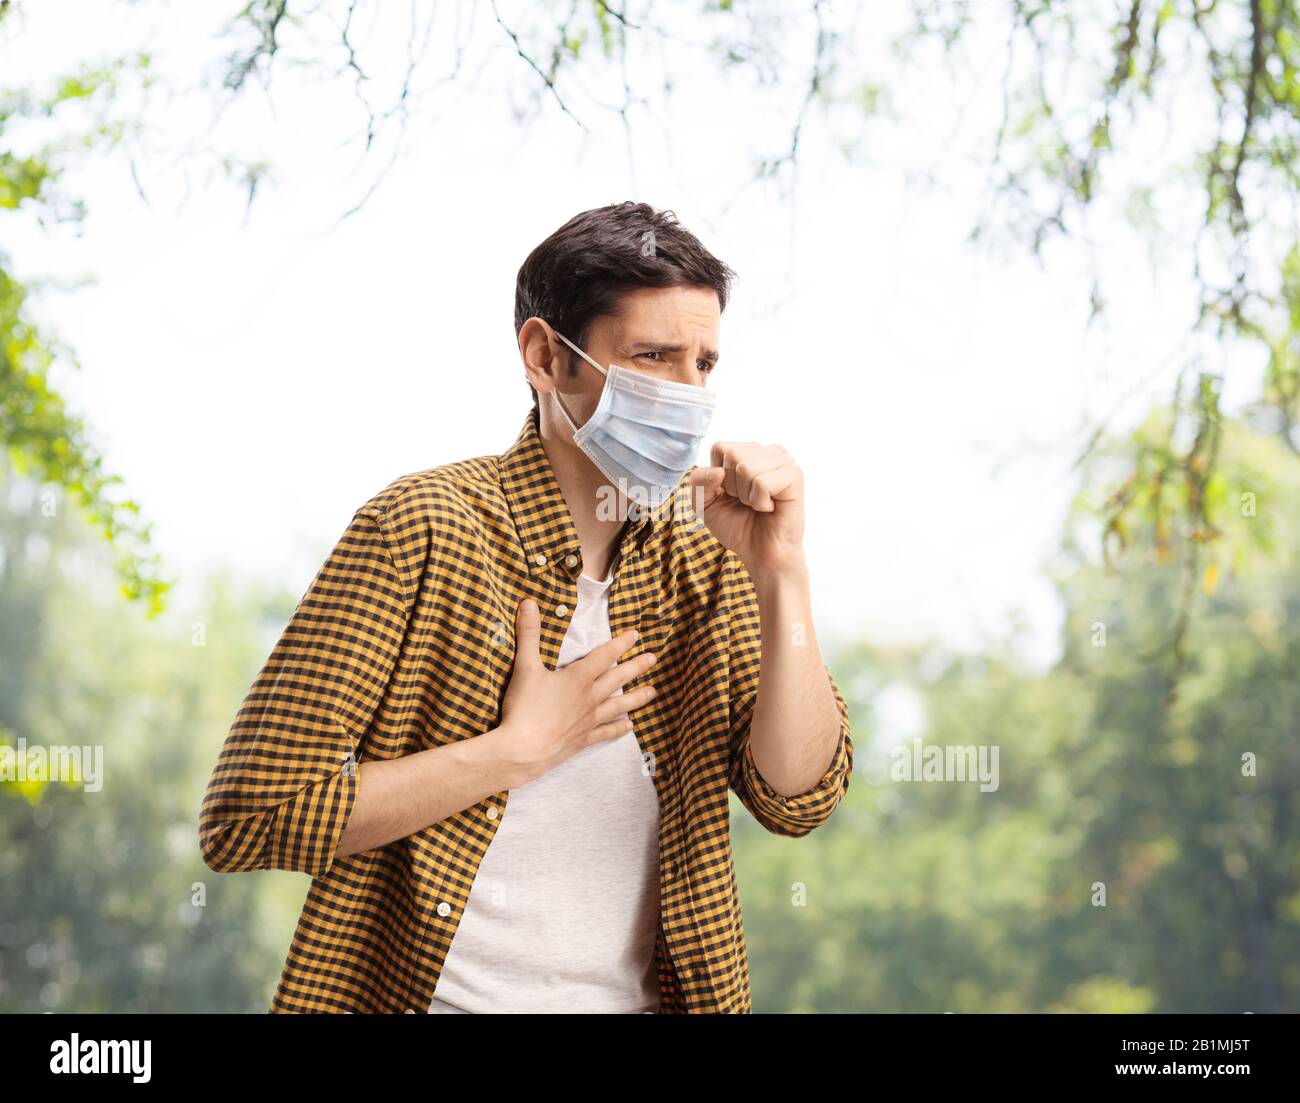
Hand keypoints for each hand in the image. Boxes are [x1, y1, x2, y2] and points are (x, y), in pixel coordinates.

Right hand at [496, 597, 657, 784]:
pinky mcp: (582, 740)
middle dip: (636, 666)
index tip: (636, 634)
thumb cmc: (523, 708)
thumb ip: (529, 634)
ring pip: (618, 706)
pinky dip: (618, 729)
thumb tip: (528, 602)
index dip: (620, 643)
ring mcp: (588, 721)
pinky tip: (630, 726)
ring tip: (653, 692)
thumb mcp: (525, 667)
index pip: (604, 655)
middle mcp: (588, 698)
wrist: (522, 751)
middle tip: (654, 658)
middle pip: (617, 678)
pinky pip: (605, 732)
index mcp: (577, 678)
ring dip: (636, 698)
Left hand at [688, 441, 806, 578]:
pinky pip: (762, 482)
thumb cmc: (737, 526)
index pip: (720, 447)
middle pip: (732, 455)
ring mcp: (783, 461)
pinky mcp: (794, 476)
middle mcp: (768, 451)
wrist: (761, 553)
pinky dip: (759, 501)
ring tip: (760, 505)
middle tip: (748, 502)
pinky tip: (770, 508)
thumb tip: (718, 471)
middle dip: (733, 486)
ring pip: (746, 467)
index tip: (731, 494)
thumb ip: (698, 482)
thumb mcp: (704, 503)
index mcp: (748, 452)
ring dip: (747, 496)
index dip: (718, 477)